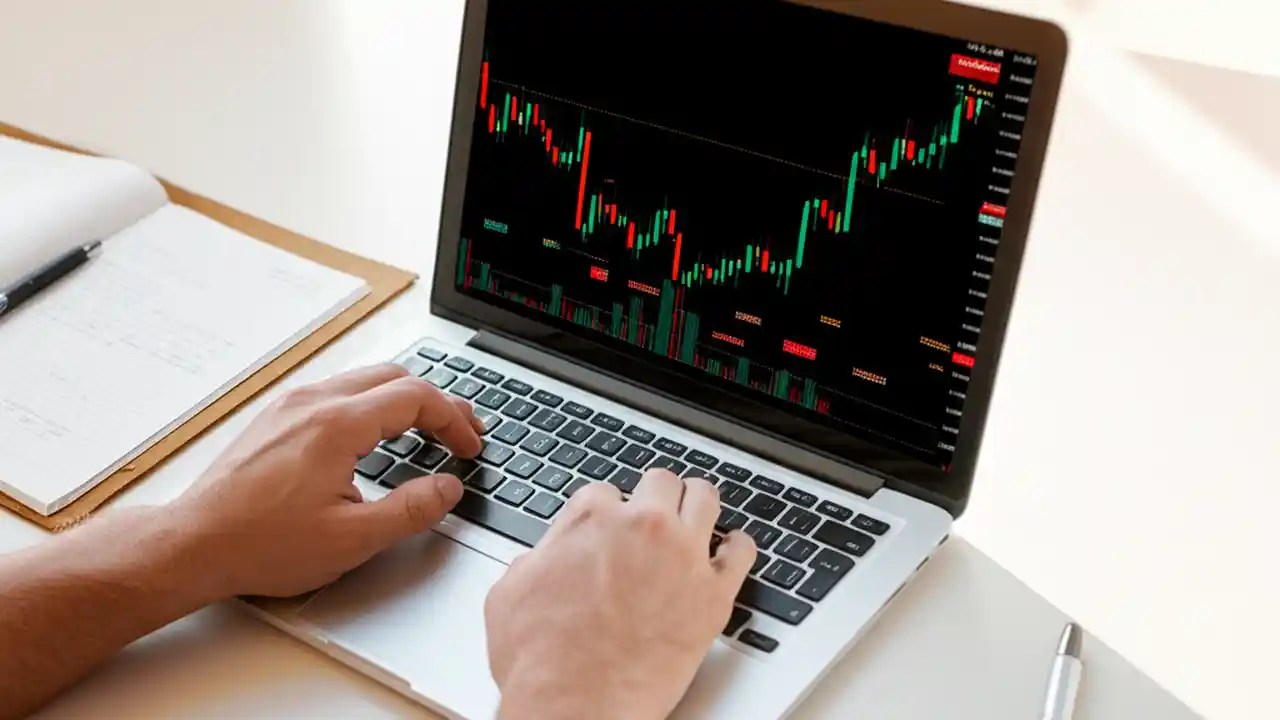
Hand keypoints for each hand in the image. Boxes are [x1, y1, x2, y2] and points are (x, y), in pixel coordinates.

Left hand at [171, 363, 483, 599]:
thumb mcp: (353, 539)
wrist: (193, 544)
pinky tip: (374, 435)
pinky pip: (335, 393)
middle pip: (393, 376)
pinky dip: (370, 405)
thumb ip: (411, 510)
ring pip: (363, 380)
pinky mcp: (275, 418)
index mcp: (337, 425)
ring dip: (402, 400)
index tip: (468, 445)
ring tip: (425, 430)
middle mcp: (313, 403)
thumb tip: (447, 488)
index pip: (415, 397)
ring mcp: (290, 406)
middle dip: (435, 401)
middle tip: (460, 429)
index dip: (453, 419)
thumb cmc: (261, 544)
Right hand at [485, 470, 755, 719]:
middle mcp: (642, 527)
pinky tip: (731, 550)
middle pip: (661, 483)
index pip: (606, 492)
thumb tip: (539, 561)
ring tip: (696, 517)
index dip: (608, 512)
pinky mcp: (714, 594)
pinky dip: (738, 546)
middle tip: (655, 516)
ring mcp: (683, 556)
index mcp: (591, 519)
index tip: (613, 528)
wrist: (576, 706)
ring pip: (705, 499)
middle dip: (655, 498)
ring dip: (697, 505)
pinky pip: (743, 551)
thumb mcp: (509, 596)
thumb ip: (531, 563)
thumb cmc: (541, 661)